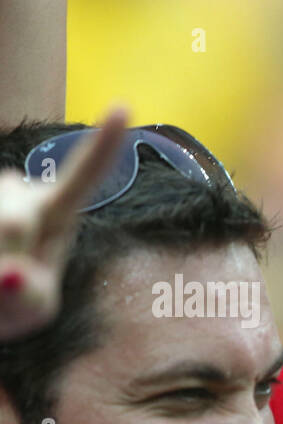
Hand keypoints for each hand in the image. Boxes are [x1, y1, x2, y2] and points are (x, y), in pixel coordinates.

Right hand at [0, 107, 126, 339]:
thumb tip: (11, 276)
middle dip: (6, 262)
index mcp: (56, 212)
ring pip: (2, 228)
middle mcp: (23, 194)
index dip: (101, 146)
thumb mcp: (34, 308)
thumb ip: (30, 295)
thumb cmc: (14, 303)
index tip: (123, 107)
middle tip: (7, 280)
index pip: (82, 178)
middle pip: (13, 222)